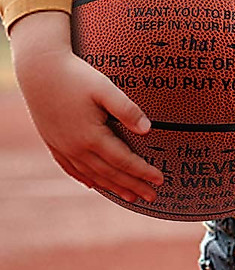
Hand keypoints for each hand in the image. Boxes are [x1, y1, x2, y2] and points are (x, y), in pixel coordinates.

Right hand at [10, 11, 162, 203]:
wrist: (39, 72)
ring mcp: (63, 147)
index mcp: (91, 136)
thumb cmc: (77, 77)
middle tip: (152, 197)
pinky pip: (71, 168)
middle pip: (110, 173)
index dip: (143, 171)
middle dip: (133, 185)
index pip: (123, 160)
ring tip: (131, 197)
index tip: (160, 180)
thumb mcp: (105, 88)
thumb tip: (149, 131)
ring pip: (92, 174)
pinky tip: (94, 185)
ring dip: (113, 186)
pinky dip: (86, 178)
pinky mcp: (53, 143)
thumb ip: (127, 110)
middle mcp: (76, 148)